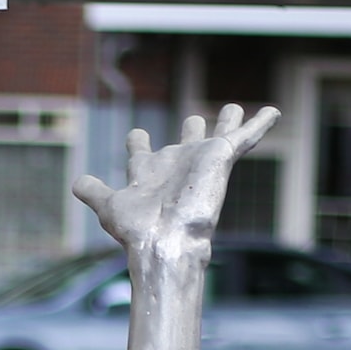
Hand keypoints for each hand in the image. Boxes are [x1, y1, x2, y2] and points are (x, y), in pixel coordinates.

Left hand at [73, 103, 279, 263]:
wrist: (166, 241)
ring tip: (234, 108)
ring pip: (218, 136)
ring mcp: (200, 163)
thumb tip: (76, 184)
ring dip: (227, 123)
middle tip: (193, 119)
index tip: (137, 134)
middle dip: (189, 132)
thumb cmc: (139, 229)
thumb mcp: (109, 206)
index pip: (143, 154)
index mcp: (150, 175)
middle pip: (184, 143)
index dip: (139, 144)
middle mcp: (176, 167)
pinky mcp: (221, 159)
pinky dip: (260, 124)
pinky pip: (245, 136)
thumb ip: (94, 193)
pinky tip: (274, 111)